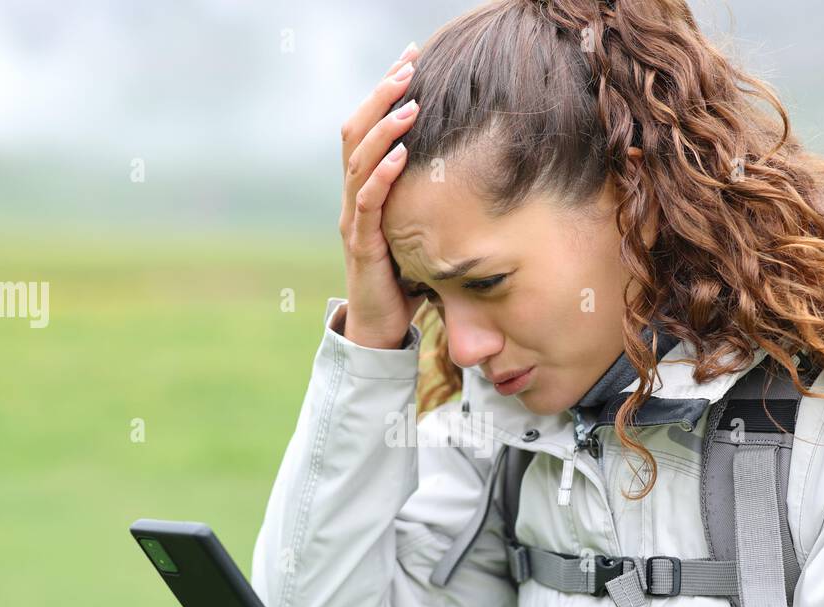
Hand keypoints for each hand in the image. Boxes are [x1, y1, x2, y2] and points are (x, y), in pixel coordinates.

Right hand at [338, 41, 425, 348]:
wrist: (379, 331)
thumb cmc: (402, 283)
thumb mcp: (418, 232)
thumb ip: (429, 203)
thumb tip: (470, 173)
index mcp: (364, 193)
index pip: (366, 131)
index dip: (383, 94)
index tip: (408, 59)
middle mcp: (353, 201)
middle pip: (356, 135)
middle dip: (381, 97)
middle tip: (407, 66)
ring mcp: (354, 222)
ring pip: (359, 163)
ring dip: (385, 129)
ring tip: (410, 102)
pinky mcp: (362, 246)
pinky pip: (368, 204)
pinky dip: (383, 176)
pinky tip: (401, 154)